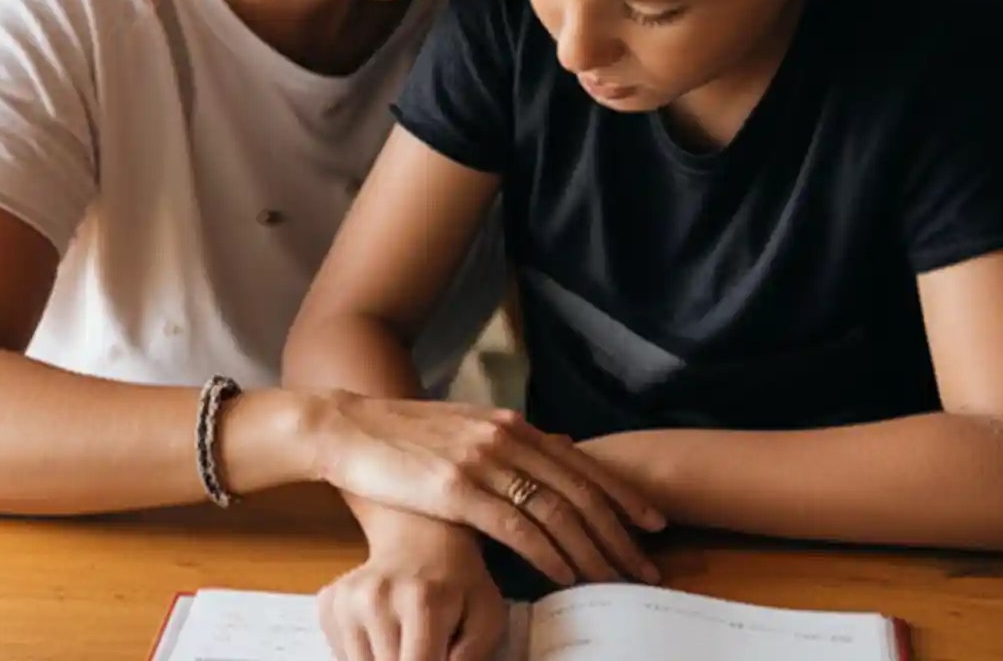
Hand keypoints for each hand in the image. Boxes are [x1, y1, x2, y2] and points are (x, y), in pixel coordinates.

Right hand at [305, 391, 665, 585]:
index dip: (623, 495)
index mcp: (512, 424)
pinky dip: (549, 554)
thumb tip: (559, 447)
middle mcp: (507, 437)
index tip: (653, 524)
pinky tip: (566, 574)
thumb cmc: (406, 437)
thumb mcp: (467, 428)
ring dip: (592, 551)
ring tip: (616, 579)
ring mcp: (483, 462)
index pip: (582, 464)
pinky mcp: (456, 490)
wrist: (349, 429)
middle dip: (621, 533)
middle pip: (580, 492)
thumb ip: (512, 442)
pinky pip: (516, 528)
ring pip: (556, 512)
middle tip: (648, 565)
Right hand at [319, 522, 506, 660]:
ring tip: (406, 640)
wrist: (420, 537)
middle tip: (427, 647)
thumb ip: (470, 658)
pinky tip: (385, 633)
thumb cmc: (460, 583)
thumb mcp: (486, 618)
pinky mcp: (328, 604)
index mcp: (422, 601)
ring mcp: (346, 600)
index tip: (438, 657)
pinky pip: (343, 655)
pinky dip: (365, 655)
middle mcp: (376, 598)